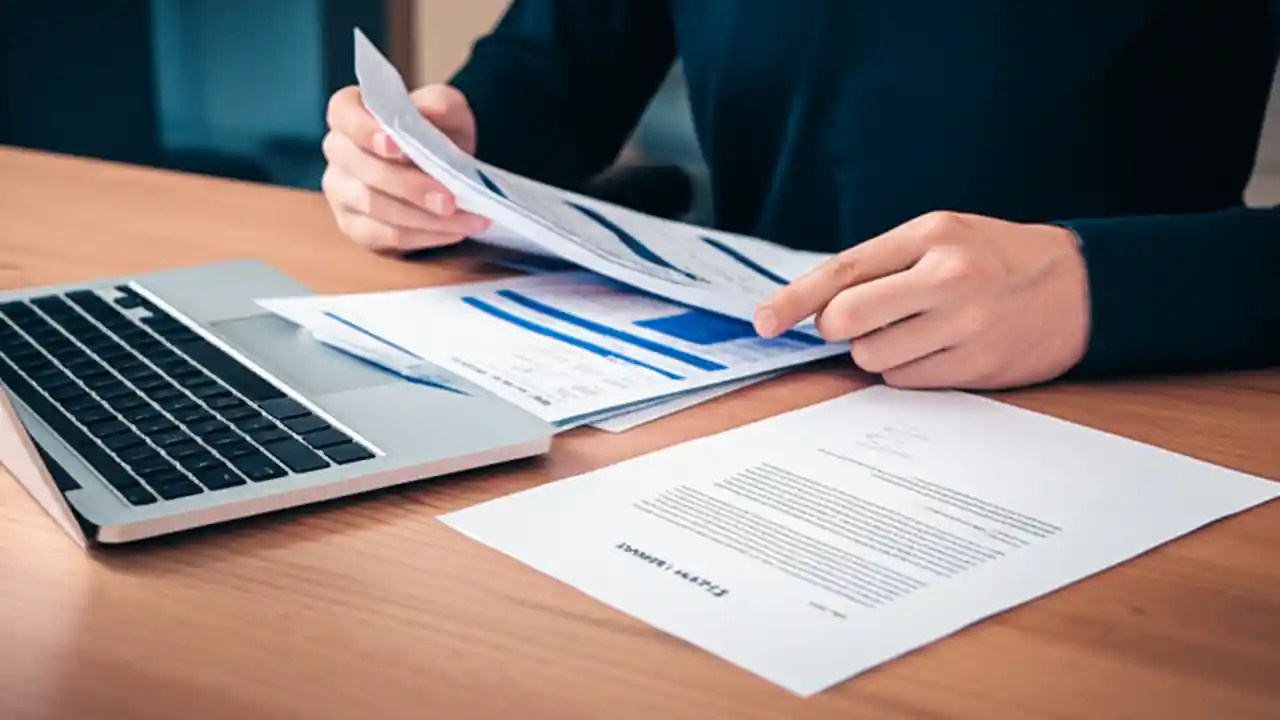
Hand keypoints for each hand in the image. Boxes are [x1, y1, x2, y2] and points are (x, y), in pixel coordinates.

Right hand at [322, 84, 490, 253]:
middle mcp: (338, 150)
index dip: (366, 130)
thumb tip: (429, 112)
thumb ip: (438, 105)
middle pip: (364, 169)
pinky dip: (423, 235)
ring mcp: (340, 191)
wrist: (446, 168)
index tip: (398, 146)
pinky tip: (452, 232)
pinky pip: (383, 235)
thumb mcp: (447, 111)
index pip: (343, 113)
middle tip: (450, 200)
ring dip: (424, 217)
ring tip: (465, 219)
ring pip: (375, 206)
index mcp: (349, 112)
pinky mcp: (354, 226)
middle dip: (410, 187)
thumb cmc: (437, 132)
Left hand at [754, 211, 1089, 388]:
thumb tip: (817, 307)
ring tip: (921, 329)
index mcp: (930, 236)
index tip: (764, 322)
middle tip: (866, 319)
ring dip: (880, 350)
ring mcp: (964, 325)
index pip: (844, 270)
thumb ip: (882, 264)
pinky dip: (910, 369)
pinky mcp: (977, 365)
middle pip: (847, 320)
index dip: (794, 299)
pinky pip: (906, 380)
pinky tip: (941, 348)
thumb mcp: (942, 236)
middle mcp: (946, 278)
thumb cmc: (996, 258)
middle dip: (842, 327)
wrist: (1081, 287)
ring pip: (873, 357)